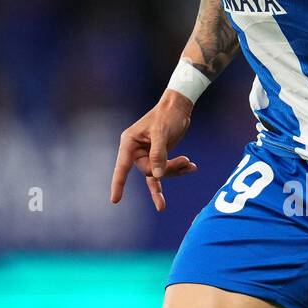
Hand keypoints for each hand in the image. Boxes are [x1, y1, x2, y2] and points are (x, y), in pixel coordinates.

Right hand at [110, 91, 197, 211]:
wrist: (179, 107)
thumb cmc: (167, 116)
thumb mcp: (162, 133)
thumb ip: (158, 154)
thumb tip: (157, 176)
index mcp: (130, 142)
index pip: (122, 167)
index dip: (118, 184)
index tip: (115, 200)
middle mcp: (136, 150)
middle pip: (149, 171)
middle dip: (168, 169)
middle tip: (186, 161)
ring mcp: (147, 154)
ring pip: (159, 174)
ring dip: (175, 171)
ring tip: (190, 165)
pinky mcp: (159, 156)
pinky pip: (165, 171)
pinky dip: (178, 170)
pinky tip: (191, 168)